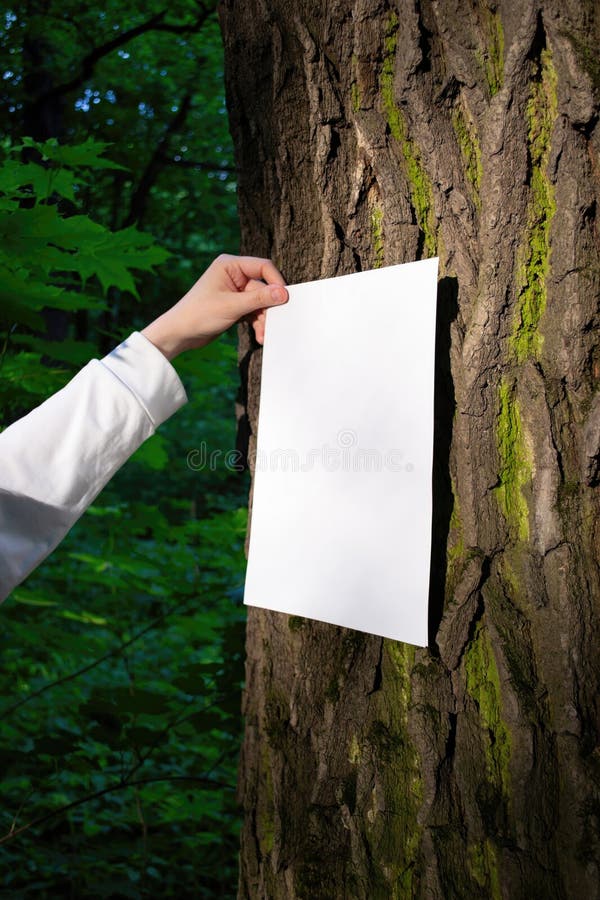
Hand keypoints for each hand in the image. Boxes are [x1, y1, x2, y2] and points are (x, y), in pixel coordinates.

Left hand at [141, 254, 288, 359]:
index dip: (276, 282)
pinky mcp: (235, 305)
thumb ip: (259, 298)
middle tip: (274, 324)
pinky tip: (259, 336)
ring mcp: (235, 290)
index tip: (285, 300)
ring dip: (263, 319)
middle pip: (263, 287)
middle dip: (268, 308)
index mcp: (230, 265)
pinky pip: (253, 311)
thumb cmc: (199, 314)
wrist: (179, 334)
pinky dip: (257, 323)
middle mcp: (234, 274)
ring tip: (263, 336)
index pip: (263, 267)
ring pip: (260, 302)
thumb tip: (284, 293)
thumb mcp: (232, 306)